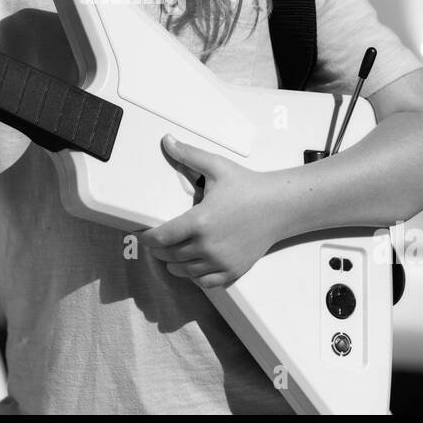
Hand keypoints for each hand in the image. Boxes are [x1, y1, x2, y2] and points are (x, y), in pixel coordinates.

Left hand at [138, 134, 287, 289]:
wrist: (280, 206)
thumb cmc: (248, 186)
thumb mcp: (217, 166)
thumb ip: (189, 155)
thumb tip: (167, 141)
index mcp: (200, 221)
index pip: (162, 237)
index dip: (147, 238)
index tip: (142, 235)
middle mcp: (208, 245)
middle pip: (170, 255)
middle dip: (159, 250)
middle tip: (156, 243)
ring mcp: (221, 261)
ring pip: (185, 271)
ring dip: (174, 264)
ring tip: (171, 254)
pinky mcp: (233, 270)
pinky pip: (205, 282)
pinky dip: (195, 276)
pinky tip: (193, 266)